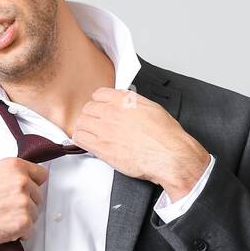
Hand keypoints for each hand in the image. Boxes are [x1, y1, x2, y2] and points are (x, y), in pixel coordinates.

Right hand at [0, 157, 47, 250]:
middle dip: (25, 204)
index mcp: (13, 166)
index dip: (32, 185)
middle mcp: (20, 181)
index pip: (41, 174)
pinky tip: (2, 228)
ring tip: (0, 218)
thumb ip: (9, 176)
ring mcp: (23, 202)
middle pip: (38, 196)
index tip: (26, 191)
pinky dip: (18, 234)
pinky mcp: (22, 222)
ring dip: (21, 219)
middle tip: (4, 208)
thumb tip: (22, 181)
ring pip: (35, 214)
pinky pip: (30, 231)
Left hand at [71, 87, 210, 200]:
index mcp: (124, 100)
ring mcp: (104, 129)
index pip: (99, 94)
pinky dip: (80, 140)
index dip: (99, 102)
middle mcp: (111, 112)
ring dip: (84, 127)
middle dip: (91, 115)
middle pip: (88, 109)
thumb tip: (126, 104)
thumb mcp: (151, 108)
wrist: (169, 155)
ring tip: (89, 133)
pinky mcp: (101, 147)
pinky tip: (86, 142)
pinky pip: (80, 139)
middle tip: (94, 123)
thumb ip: (133, 103)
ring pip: (81, 123)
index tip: (99, 108)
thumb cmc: (166, 136)